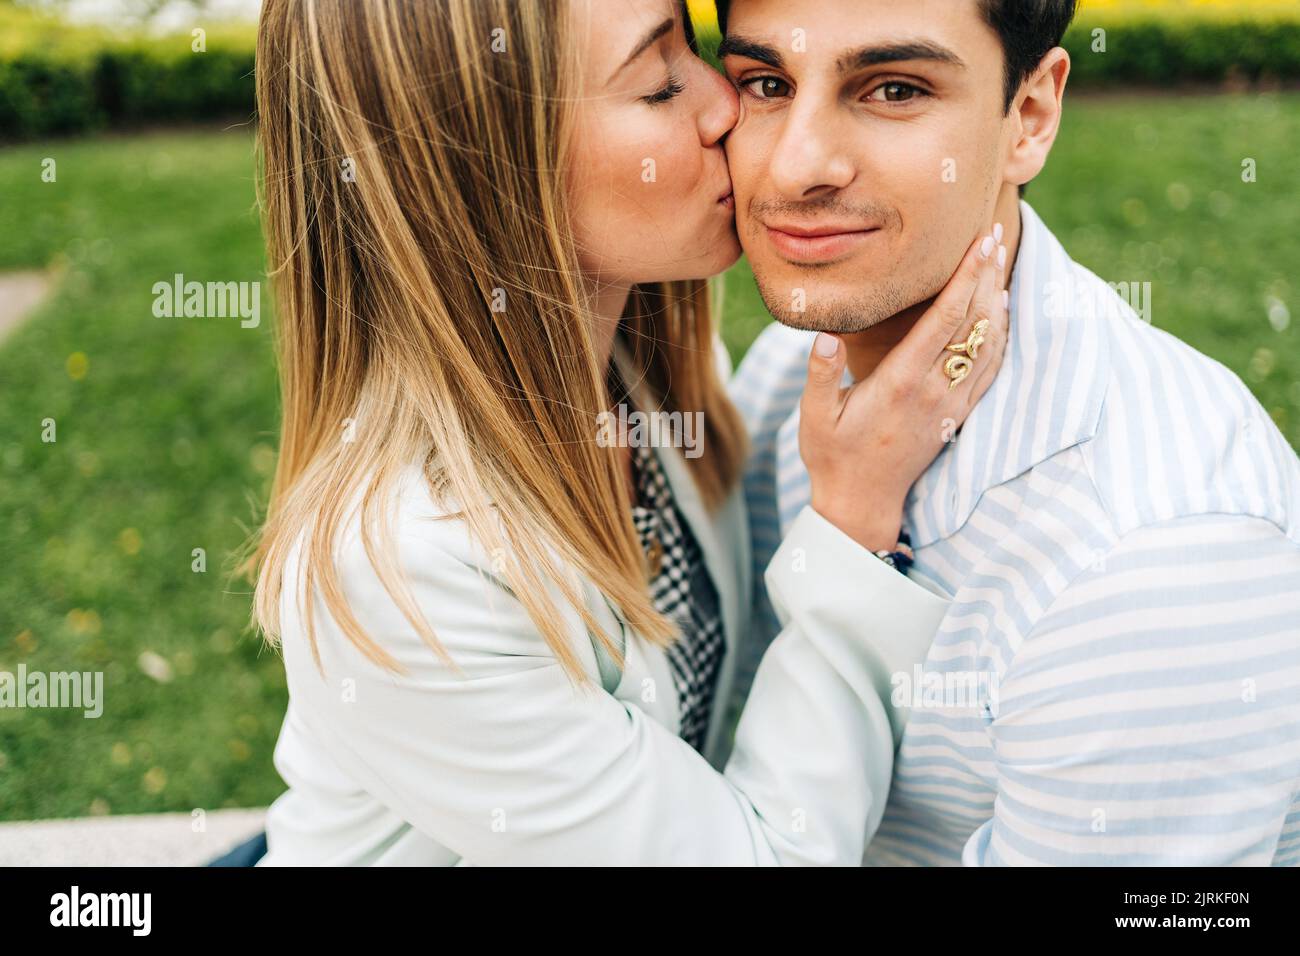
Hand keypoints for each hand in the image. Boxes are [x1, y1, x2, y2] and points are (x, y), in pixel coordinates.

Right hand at [800, 226, 1010, 551]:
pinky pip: (989, 368)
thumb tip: (825, 336)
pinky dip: (1000, 334)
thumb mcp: (814, 417)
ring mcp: (950, 405)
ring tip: (1001, 261)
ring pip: (987, 344)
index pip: (944, 320)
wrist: (861, 503)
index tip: (980, 243)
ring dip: (996, 300)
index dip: (966, 277)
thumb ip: (821, 375)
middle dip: (987, 275)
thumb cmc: (832, 456)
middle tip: (996, 234)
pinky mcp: (956, 416)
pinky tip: (1000, 311)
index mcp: (901, 383)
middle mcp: (934, 391)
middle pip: (973, 323)